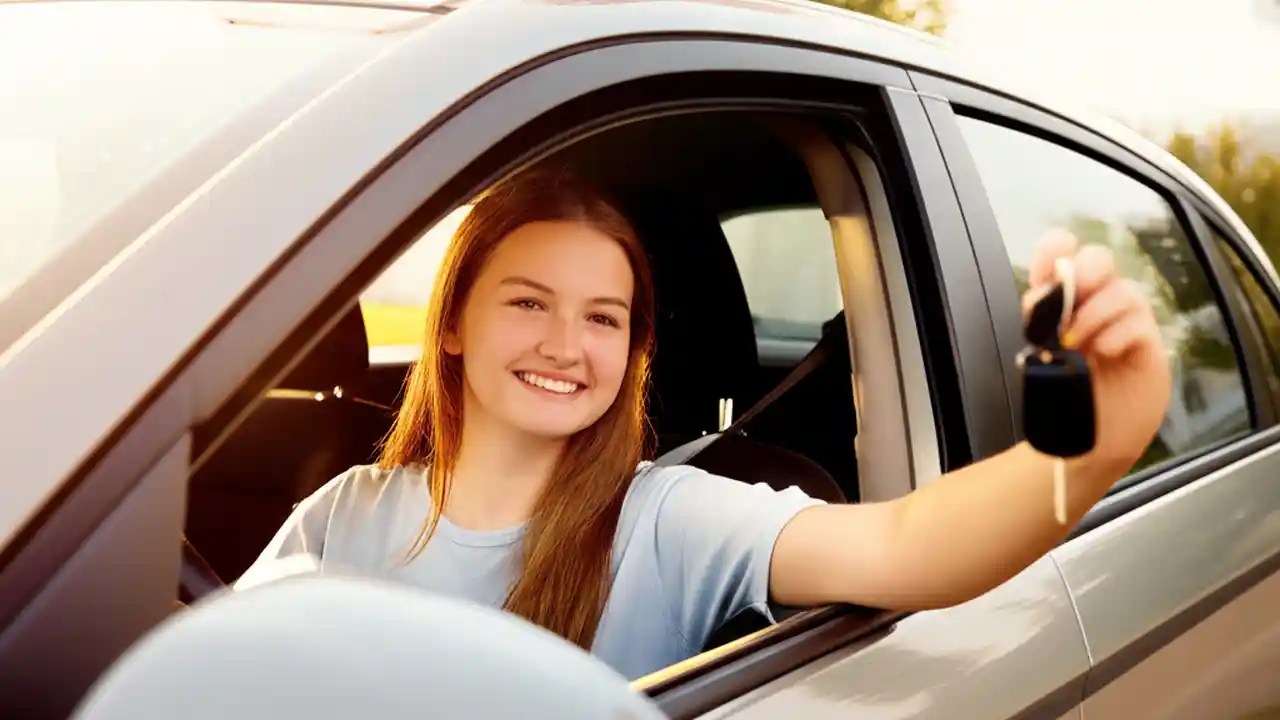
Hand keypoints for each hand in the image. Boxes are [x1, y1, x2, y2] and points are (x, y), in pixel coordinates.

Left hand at [1021, 230, 1171, 469]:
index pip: (1063, 255)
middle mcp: (1096, 304)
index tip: (1050, 261)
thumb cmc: (1062, 394)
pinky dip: (1117, 332)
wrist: (1085, 438)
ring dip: (1096, 312)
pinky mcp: (1147, 346)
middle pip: (1100, 259)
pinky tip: (1103, 352)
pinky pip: (1139, 321)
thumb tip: (1041, 294)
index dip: (1055, 248)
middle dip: (1085, 269)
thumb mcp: (1041, 354)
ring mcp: (1125, 323)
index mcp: (1063, 301)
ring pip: (1122, 289)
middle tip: (1072, 295)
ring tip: (1078, 343)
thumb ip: (1040, 321)